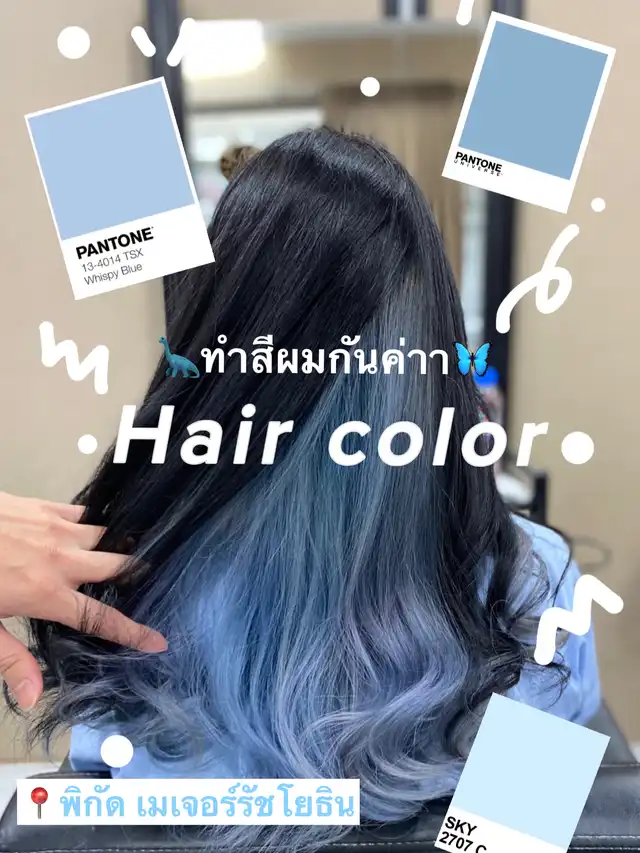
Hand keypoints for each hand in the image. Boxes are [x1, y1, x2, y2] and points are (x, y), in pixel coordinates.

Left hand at [0, 491, 166, 710]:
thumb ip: (11, 659)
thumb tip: (33, 697)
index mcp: (47, 595)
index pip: (101, 618)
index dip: (133, 631)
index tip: (157, 641)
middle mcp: (63, 560)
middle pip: (119, 567)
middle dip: (138, 578)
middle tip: (146, 586)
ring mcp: (57, 529)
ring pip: (108, 538)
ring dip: (119, 550)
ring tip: (125, 559)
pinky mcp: (47, 508)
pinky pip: (86, 515)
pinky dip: (97, 526)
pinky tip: (95, 532)